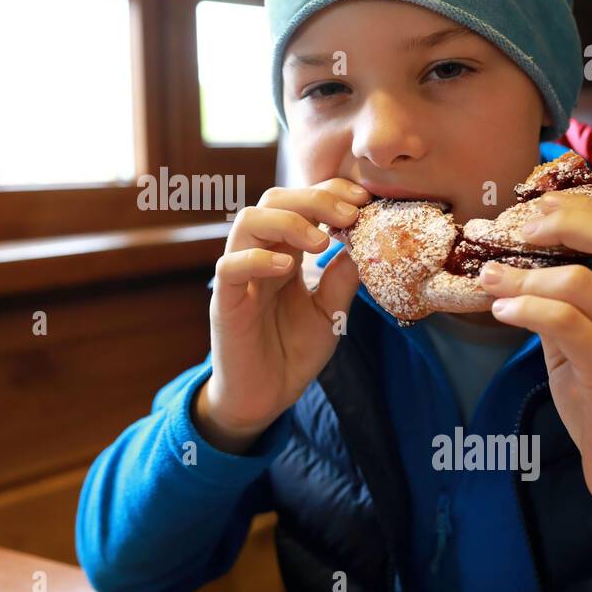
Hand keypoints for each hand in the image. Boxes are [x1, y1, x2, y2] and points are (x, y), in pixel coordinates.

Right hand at [202, 179, 366, 443]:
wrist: (265, 399)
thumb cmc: (292, 353)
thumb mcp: (330, 313)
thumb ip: (342, 279)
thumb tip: (366, 243)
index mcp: (285, 252)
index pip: (300, 202)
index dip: (330, 193)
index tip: (364, 201)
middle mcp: (260, 256)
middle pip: (274, 200)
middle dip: (314, 199)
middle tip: (349, 215)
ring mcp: (240, 276)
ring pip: (248, 221)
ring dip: (289, 221)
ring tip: (322, 242)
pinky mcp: (225, 303)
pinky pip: (230, 266)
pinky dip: (258, 259)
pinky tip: (289, 268)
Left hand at [477, 190, 591, 563]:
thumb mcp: (589, 350)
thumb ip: (567, 311)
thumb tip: (516, 271)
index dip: (578, 211)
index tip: (534, 206)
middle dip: (563, 221)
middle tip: (515, 226)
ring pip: (582, 284)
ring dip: (523, 275)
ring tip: (486, 277)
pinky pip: (568, 325)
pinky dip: (527, 308)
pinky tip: (501, 310)